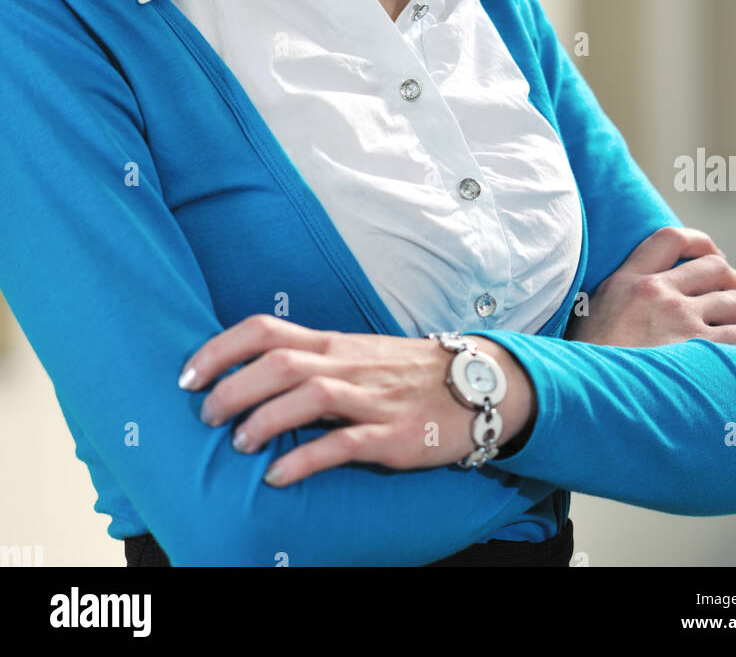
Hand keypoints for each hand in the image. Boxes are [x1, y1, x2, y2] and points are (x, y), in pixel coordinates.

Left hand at [179, 317, 535, 485]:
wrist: (474, 384)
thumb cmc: (403, 374)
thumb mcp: (353, 356)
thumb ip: (308, 361)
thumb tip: (248, 376)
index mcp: (331, 343)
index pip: (264, 330)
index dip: (220, 349)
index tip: (188, 375)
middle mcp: (345, 364)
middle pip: (277, 363)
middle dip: (231, 388)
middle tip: (206, 417)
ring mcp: (369, 399)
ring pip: (307, 396)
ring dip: (263, 421)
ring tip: (238, 445)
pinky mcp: (391, 435)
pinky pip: (342, 444)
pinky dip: (305, 460)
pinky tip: (278, 477)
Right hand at [565, 225, 735, 360]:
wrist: (578, 395)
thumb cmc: (582, 367)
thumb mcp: (586, 319)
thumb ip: (615, 304)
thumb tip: (630, 311)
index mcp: (626, 280)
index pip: (669, 239)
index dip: (700, 242)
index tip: (714, 254)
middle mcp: (656, 292)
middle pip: (713, 268)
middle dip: (735, 280)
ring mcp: (679, 319)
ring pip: (735, 302)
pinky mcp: (698, 350)